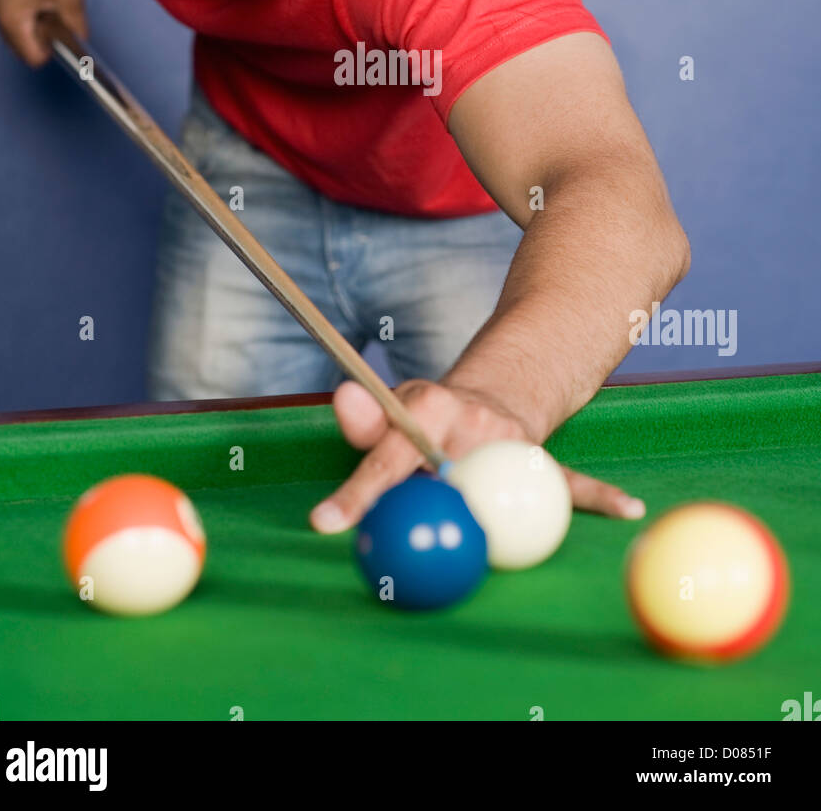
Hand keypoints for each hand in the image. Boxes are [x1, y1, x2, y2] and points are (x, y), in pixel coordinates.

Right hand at [0, 0, 86, 65]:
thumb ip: (75, 26)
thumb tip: (80, 40)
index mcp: (12, 20)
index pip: (32, 57)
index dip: (54, 51)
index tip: (68, 35)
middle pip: (23, 46)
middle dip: (45, 39)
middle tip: (63, 16)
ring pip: (19, 29)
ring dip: (39, 24)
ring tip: (55, 1)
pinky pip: (15, 12)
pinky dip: (31, 11)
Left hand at [309, 379, 645, 532]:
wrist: (493, 393)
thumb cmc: (429, 415)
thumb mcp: (394, 407)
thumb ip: (366, 417)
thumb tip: (342, 396)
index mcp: (431, 406)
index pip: (389, 455)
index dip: (359, 490)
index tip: (326, 524)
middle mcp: (475, 420)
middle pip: (453, 475)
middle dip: (434, 511)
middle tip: (411, 559)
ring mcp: (515, 441)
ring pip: (515, 477)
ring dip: (524, 505)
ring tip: (522, 534)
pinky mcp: (543, 461)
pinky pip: (571, 483)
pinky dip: (599, 496)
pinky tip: (627, 508)